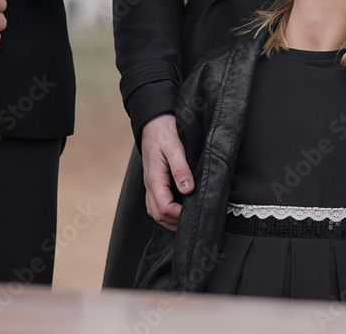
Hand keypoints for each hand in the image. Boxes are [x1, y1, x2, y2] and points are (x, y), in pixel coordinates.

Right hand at [141, 114, 193, 230]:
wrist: (154, 122)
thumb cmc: (164, 133)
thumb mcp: (174, 148)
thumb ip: (181, 169)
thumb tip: (188, 190)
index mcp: (154, 179)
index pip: (163, 208)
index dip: (179, 215)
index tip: (195, 213)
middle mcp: (150, 186)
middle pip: (158, 214)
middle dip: (175, 222)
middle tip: (194, 221)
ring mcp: (151, 185)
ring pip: (156, 212)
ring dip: (170, 220)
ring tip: (188, 221)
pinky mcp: (155, 183)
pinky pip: (157, 204)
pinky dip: (168, 213)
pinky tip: (180, 212)